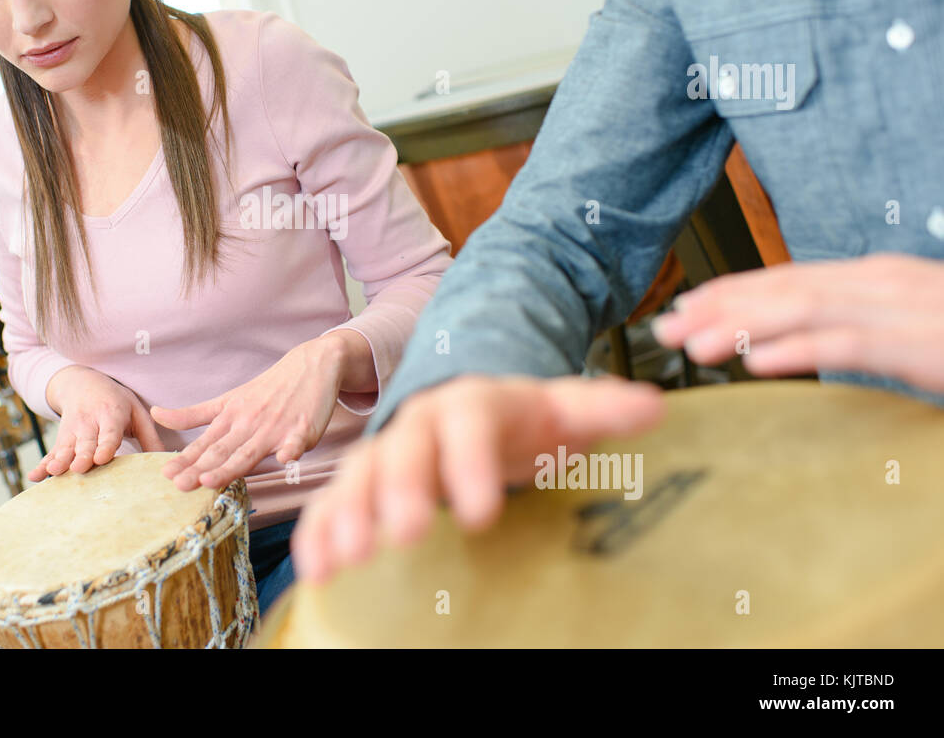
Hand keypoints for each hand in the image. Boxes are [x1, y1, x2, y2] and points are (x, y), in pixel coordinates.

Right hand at [28, 366, 165, 480]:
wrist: (82, 383)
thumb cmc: (116, 402)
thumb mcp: (136, 411)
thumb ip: (150, 436)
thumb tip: (167, 460)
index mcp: (111, 414)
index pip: (109, 432)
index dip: (105, 445)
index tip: (102, 457)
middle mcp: (89, 423)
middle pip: (85, 442)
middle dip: (82, 455)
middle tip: (80, 467)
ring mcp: (72, 431)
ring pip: (66, 448)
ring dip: (59, 460)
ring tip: (54, 472)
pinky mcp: (61, 439)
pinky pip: (51, 453)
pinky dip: (42, 464)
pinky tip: (34, 477)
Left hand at [151, 336, 346, 490]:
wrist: (311, 365)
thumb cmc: (267, 389)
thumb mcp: (227, 399)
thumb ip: (194, 414)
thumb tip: (156, 414)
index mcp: (230, 418)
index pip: (204, 444)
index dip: (186, 460)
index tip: (166, 475)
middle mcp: (249, 423)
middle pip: (222, 451)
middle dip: (200, 469)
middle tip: (180, 484)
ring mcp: (275, 426)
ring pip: (250, 451)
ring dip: (231, 466)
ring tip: (211, 480)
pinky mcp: (303, 428)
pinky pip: (297, 441)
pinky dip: (292, 449)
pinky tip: (285, 459)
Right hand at [290, 374, 664, 583]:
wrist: (476, 412)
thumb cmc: (524, 420)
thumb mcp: (563, 409)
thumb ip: (601, 408)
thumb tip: (653, 406)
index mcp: (471, 402)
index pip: (466, 424)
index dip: (468, 464)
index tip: (480, 513)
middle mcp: (420, 423)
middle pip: (404, 450)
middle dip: (401, 490)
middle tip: (404, 533)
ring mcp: (387, 450)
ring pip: (360, 475)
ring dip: (350, 513)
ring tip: (349, 556)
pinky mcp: (364, 482)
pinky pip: (332, 502)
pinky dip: (320, 531)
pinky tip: (318, 570)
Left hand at [651, 253, 943, 393]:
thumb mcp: (907, 326)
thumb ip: (855, 326)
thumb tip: (794, 340)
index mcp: (875, 278)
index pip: (787, 279)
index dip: (730, 292)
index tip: (682, 307)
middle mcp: (881, 282)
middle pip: (782, 290)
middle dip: (717, 307)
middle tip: (664, 327)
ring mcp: (901, 308)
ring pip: (802, 311)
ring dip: (740, 327)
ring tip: (691, 344)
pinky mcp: (919, 342)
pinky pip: (846, 344)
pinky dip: (795, 349)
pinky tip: (754, 361)